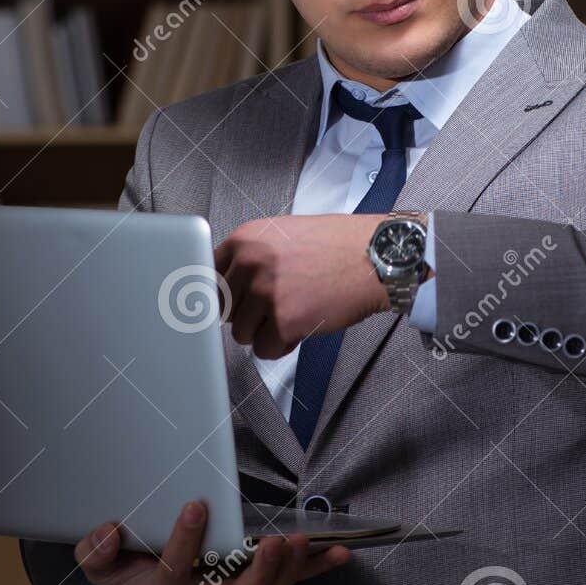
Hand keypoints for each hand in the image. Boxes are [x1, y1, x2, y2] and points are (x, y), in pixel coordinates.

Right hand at [76, 500, 349, 584]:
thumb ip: (97, 554)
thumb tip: (106, 531)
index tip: (194, 507)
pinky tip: (339, 553)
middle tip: (276, 543)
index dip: (184, 541)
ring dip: (292, 570)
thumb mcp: (104, 573)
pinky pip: (290, 583)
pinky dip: (316, 570)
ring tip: (305, 541)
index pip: (175, 568)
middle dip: (262, 571)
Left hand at [214, 214, 390, 358]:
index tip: (234, 303)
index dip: (226, 294)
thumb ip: (252, 256)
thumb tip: (226, 286)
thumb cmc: (338, 245)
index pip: (209, 276)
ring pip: (241, 333)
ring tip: (293, 316)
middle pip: (223, 309)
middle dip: (246, 314)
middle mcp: (250, 264)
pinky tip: (301, 328)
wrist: (376, 256)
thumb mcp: (283, 234)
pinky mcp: (284, 322)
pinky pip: (265, 350)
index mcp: (246, 239)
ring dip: (264, 332)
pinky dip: (282, 346)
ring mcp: (265, 293)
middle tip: (274, 308)